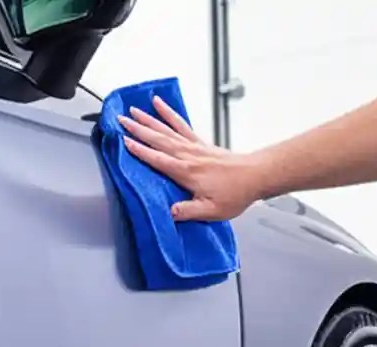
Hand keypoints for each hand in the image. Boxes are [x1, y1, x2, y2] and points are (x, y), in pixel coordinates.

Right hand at [118, 96, 266, 221]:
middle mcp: (188, 156)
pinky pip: (181, 124)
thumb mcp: (211, 211)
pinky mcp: (200, 143)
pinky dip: (169, 114)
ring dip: (148, 119)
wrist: (255, 176)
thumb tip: (170, 212)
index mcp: (187, 172)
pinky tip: (160, 105)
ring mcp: (194, 147)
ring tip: (133, 110)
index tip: (124, 142)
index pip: (158, 159)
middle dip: (138, 129)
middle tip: (120, 119)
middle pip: (158, 139)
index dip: (140, 151)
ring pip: (166, 129)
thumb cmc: (235, 194)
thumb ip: (189, 211)